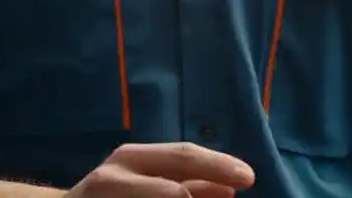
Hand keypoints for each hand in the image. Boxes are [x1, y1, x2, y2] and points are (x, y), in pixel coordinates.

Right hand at [64, 143, 255, 197]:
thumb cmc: (116, 192)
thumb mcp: (150, 180)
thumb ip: (190, 184)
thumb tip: (231, 190)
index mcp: (132, 158)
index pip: (182, 157)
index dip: (218, 166)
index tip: (249, 178)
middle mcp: (113, 177)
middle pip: (173, 190)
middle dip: (205, 187)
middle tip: (239, 189)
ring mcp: (102, 197)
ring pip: (167, 196)